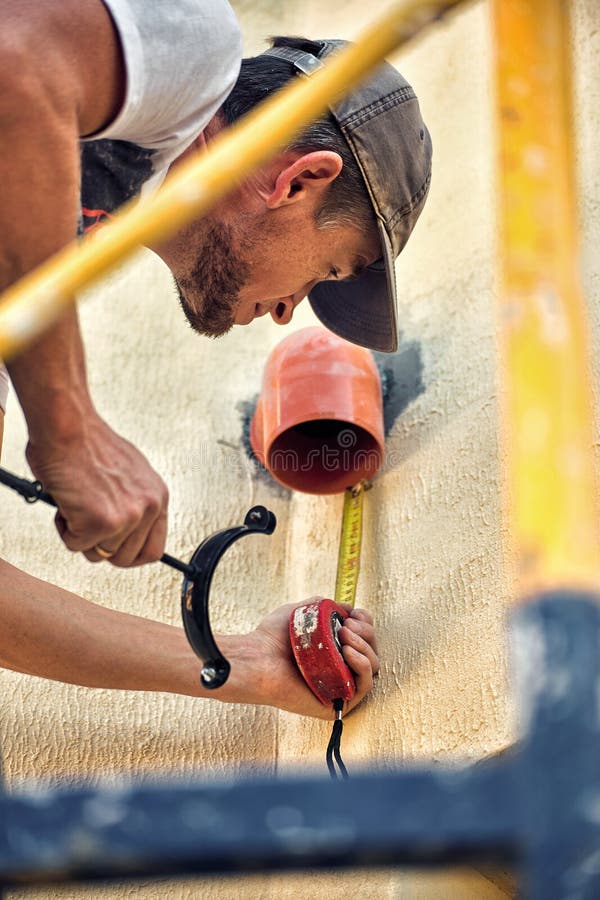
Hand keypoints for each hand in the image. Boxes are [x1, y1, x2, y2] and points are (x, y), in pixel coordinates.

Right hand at [26, 412, 167, 566]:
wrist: (68, 428)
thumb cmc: (88, 443)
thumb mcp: (129, 473)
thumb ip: (132, 502)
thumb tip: (124, 530)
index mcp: (157, 496)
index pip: (153, 548)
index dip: (129, 553)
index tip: (115, 549)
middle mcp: (148, 507)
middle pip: (125, 558)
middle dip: (101, 546)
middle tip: (86, 524)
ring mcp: (127, 517)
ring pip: (99, 553)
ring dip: (80, 535)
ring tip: (75, 505)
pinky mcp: (101, 523)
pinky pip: (76, 545)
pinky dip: (64, 529)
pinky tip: (66, 503)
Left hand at [222, 600, 378, 719]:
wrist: (257, 657)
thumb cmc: (273, 637)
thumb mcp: (304, 611)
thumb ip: (325, 606)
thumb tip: (348, 608)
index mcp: (334, 651)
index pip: (364, 639)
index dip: (366, 623)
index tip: (354, 613)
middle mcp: (340, 669)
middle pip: (372, 651)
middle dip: (366, 632)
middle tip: (347, 625)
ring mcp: (340, 686)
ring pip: (372, 666)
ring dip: (365, 646)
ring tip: (345, 635)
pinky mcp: (338, 703)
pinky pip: (364, 686)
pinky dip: (363, 665)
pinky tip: (350, 652)